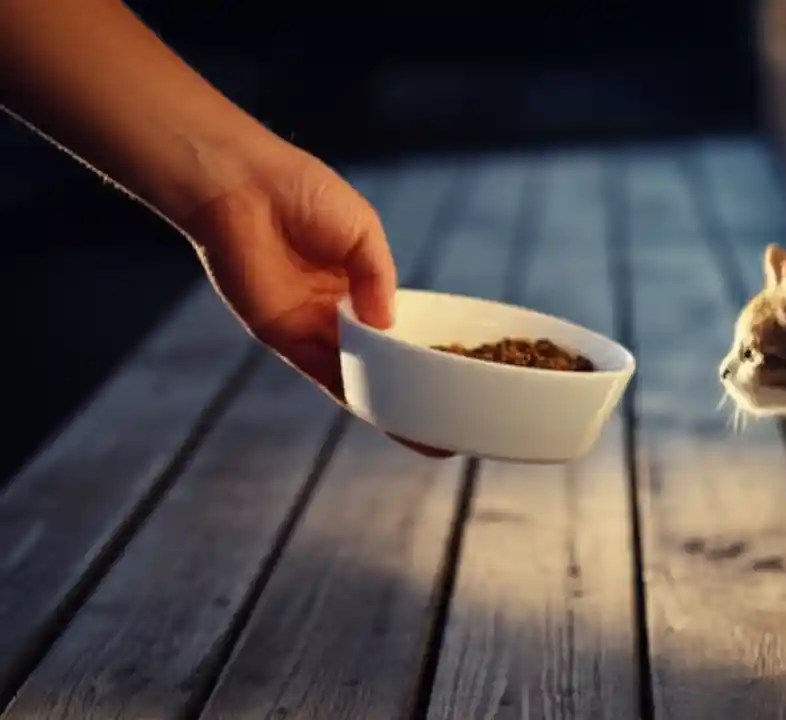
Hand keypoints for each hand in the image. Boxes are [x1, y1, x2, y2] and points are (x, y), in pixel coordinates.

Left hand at [180, 142, 451, 457]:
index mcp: (359, 281)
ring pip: (357, 375)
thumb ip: (379, 278)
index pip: (398, 325)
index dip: (426, 349)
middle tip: (453, 420)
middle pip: (382, 359)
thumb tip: (390, 326)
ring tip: (429, 432)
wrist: (242, 188)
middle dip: (414, 388)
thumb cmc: (300, 193)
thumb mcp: (362, 230)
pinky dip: (354, 394)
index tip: (460, 371)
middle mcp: (339, 310)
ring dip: (389, 404)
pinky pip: (324, 374)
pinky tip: (386, 413)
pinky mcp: (285, 337)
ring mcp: (313, 326)